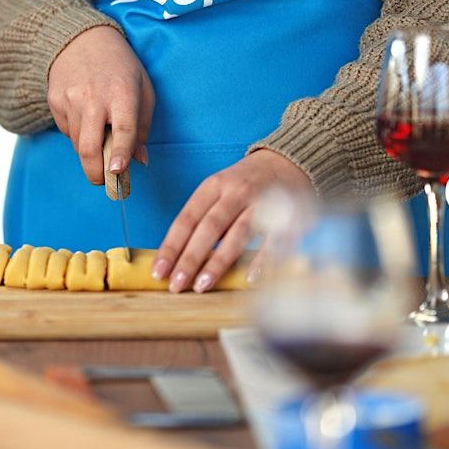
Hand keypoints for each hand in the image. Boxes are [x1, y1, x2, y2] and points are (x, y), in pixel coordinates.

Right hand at [47, 25, 154, 183]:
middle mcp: (94, 97)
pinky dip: (77, 135)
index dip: (121, 153)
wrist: (81, 39)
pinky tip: (85, 119)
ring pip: (78, 144)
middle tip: (104, 183)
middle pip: (90, 147)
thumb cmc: (120, 67)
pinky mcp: (55, 101)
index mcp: (122, 93)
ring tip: (100, 142)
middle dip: (96, 173)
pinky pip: (67, 131)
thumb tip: (140, 161)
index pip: (123, 129)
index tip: (118, 172)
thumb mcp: (142, 88)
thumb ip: (143, 126)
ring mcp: (70, 99)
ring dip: (89, 154)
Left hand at [152, 149, 313, 292]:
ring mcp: (263, 203)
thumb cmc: (245, 186)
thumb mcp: (218, 191)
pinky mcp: (289, 216)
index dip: (171, 247)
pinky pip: (274, 241)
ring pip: (237, 234)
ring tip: (201, 285)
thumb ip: (201, 219)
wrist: (290, 162)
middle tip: (176, 285)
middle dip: (190, 258)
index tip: (158, 272)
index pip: (186, 219)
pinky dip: (262, 260)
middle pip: (209, 227)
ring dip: (218, 262)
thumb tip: (176, 259)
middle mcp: (236, 192)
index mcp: (213, 186)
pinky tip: (250, 278)